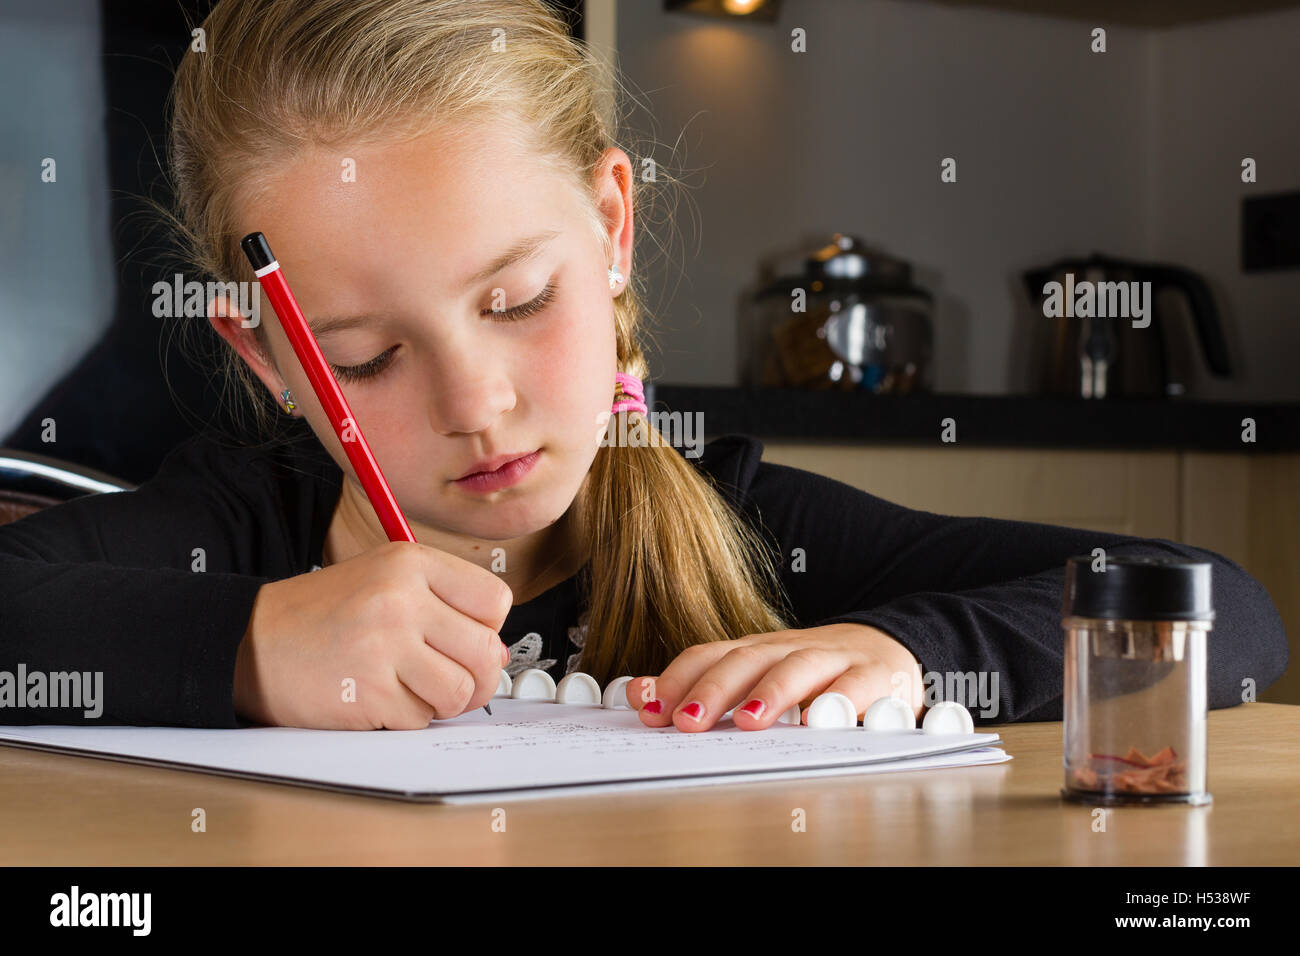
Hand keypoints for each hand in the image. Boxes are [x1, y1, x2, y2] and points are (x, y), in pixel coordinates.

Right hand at [234, 540, 512, 728]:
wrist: (250, 642)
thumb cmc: (321, 615)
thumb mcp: (384, 579)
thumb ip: (444, 604)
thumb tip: (497, 653)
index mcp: (411, 562)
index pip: (496, 600)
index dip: (487, 628)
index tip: (465, 638)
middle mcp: (401, 599)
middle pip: (487, 652)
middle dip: (475, 677)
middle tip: (448, 679)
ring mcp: (385, 646)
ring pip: (460, 692)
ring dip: (440, 702)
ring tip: (408, 687)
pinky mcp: (369, 692)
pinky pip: (420, 720)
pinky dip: (404, 718)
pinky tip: (376, 698)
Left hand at [627, 623, 922, 731]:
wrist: (890, 648)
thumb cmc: (813, 673)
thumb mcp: (758, 677)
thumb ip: (702, 686)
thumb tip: (639, 695)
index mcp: (759, 650)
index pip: (711, 654)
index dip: (680, 679)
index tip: (652, 710)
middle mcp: (790, 648)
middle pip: (748, 659)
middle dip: (714, 688)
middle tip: (688, 721)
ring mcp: (834, 660)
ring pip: (799, 667)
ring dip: (771, 692)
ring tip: (748, 722)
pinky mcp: (875, 677)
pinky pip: (857, 687)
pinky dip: (840, 703)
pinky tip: (821, 723)